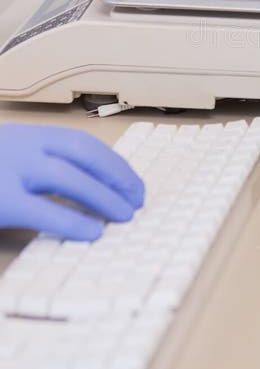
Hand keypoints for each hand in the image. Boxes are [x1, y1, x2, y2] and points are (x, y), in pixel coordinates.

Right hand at [0, 124, 143, 240]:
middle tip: (137, 198)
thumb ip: (40, 162)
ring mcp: (10, 171)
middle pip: (82, 154)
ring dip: (103, 196)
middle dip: (116, 175)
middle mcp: (22, 147)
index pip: (81, 142)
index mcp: (29, 136)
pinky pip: (42, 211)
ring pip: (68, 178)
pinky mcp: (1, 201)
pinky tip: (92, 232)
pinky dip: (72, 222)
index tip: (132, 181)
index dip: (112, 161)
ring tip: (124, 215)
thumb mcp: (10, 155)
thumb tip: (89, 184)